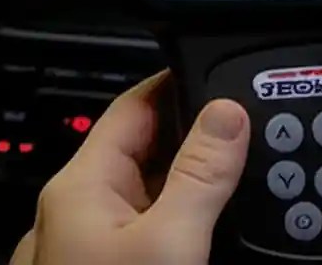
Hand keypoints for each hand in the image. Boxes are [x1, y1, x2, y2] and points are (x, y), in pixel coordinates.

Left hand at [10, 72, 249, 264]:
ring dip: (187, 185)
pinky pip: (144, 232)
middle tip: (246, 131)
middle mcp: (75, 214)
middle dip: (192, 138)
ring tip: (237, 178)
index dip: (177, 84)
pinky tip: (209, 232)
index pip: (131, 108)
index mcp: (79, 188)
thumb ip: (201, 176)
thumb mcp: (170, 242)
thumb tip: (227, 114)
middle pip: (141, 152)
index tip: (219, 73)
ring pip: (145, 197)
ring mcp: (87, 248)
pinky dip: (178, 223)